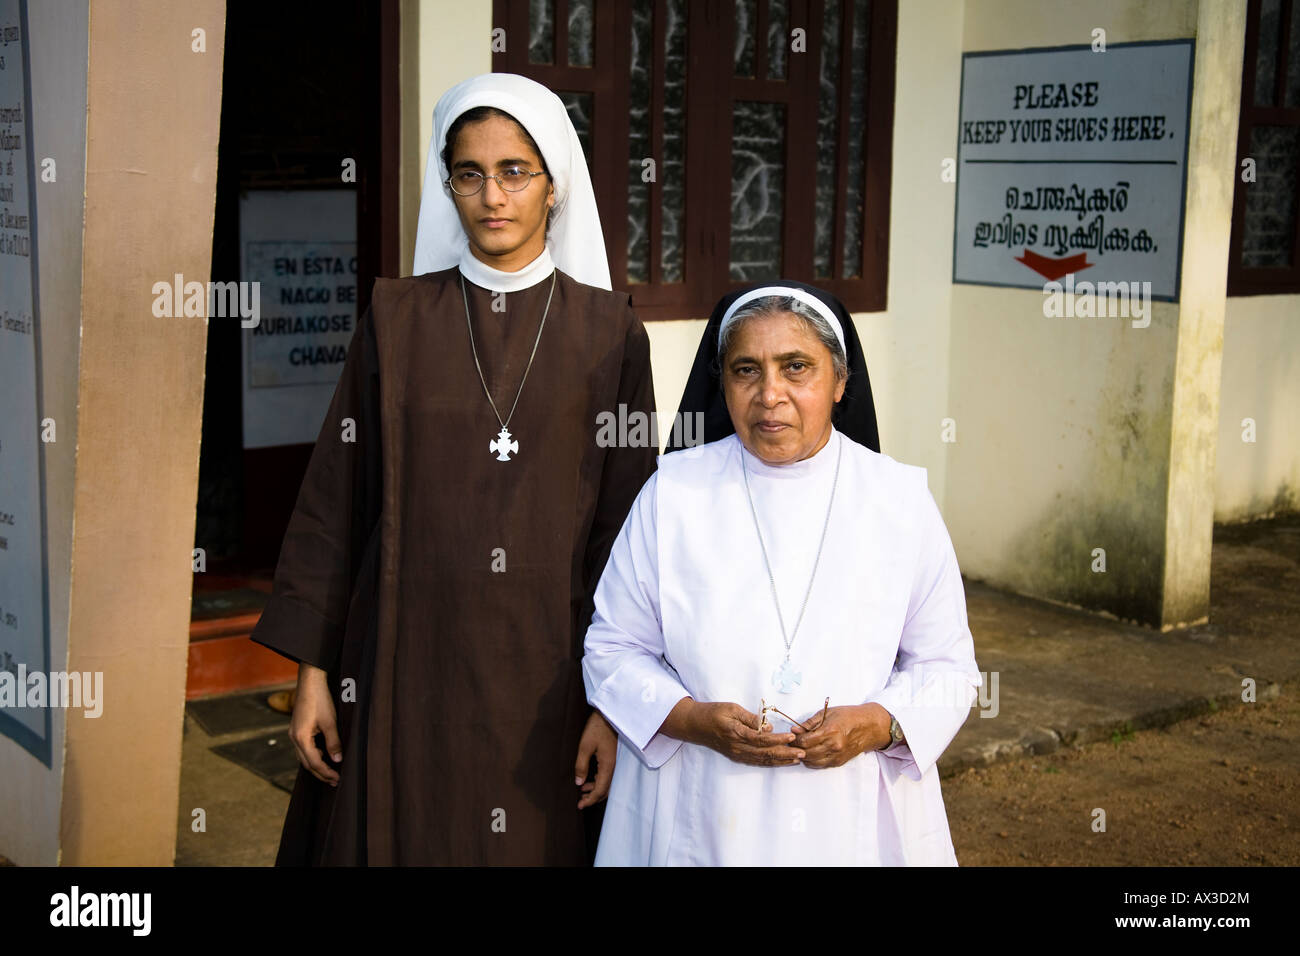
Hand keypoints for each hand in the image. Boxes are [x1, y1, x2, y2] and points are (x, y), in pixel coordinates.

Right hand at [289, 663, 341, 786]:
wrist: (310, 681)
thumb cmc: (320, 699)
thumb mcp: (330, 721)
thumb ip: (334, 742)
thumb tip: (338, 760)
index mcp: (300, 738)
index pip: (314, 762)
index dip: (326, 772)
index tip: (338, 779)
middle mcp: (294, 738)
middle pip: (307, 763)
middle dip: (321, 773)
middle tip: (335, 781)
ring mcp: (294, 734)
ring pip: (304, 757)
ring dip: (316, 766)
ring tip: (330, 773)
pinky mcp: (297, 729)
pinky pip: (303, 748)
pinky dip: (313, 755)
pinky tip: (323, 756)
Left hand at [575, 710, 617, 808]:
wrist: (610, 714)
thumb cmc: (597, 728)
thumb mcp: (585, 746)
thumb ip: (581, 765)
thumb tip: (578, 782)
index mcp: (607, 766)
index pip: (600, 790)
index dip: (590, 800)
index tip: (580, 805)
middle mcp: (613, 767)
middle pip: (605, 790)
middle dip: (593, 798)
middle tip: (580, 802)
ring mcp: (614, 762)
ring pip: (607, 783)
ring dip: (595, 789)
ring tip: (582, 791)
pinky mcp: (613, 757)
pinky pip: (607, 775)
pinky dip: (598, 781)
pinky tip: (589, 778)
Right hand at [662, 698, 805, 766]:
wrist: (694, 724)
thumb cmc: (713, 712)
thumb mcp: (731, 708)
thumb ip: (750, 718)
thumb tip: (767, 727)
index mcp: (736, 734)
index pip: (761, 739)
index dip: (778, 739)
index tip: (792, 737)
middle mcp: (737, 748)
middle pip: (765, 754)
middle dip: (785, 754)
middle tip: (802, 752)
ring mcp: (737, 754)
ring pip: (762, 760)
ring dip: (781, 760)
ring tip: (797, 759)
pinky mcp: (736, 756)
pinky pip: (756, 762)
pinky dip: (770, 762)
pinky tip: (781, 761)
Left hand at [792, 703, 889, 768]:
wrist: (869, 727)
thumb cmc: (849, 716)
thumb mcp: (828, 713)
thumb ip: (810, 723)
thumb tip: (795, 730)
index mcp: (830, 732)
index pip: (805, 741)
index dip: (794, 740)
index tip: (791, 736)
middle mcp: (833, 746)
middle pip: (807, 754)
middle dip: (796, 748)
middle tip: (792, 743)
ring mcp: (837, 756)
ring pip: (812, 762)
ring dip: (803, 756)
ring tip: (800, 748)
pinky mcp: (839, 762)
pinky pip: (820, 765)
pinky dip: (812, 760)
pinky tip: (810, 752)